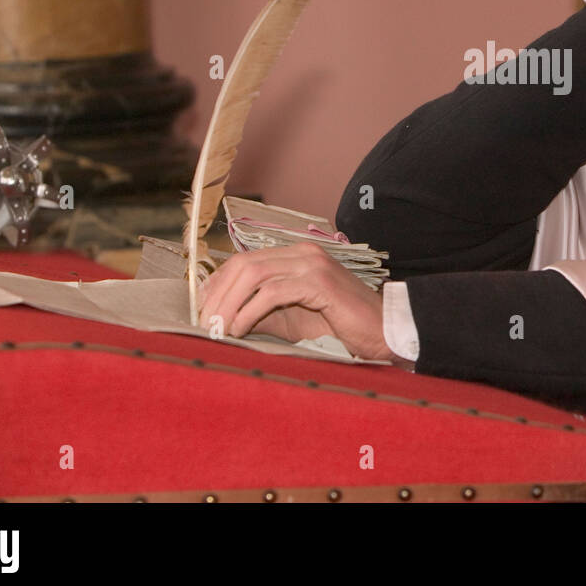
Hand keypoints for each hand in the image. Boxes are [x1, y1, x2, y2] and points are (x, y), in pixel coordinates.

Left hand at [197, 243, 393, 360]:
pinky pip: (273, 291)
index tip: (201, 310)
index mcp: (296, 256)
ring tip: (218, 327)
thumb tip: (221, 320)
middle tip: (204, 323)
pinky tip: (240, 329)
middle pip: (243, 263)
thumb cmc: (341, 328)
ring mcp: (312, 263)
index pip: (244, 260)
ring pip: (254, 273)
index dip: (217, 284)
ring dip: (229, 302)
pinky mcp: (319, 281)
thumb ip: (260, 313)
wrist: (383, 332)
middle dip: (217, 294)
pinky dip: (250, 311)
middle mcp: (302, 253)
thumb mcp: (291, 320)